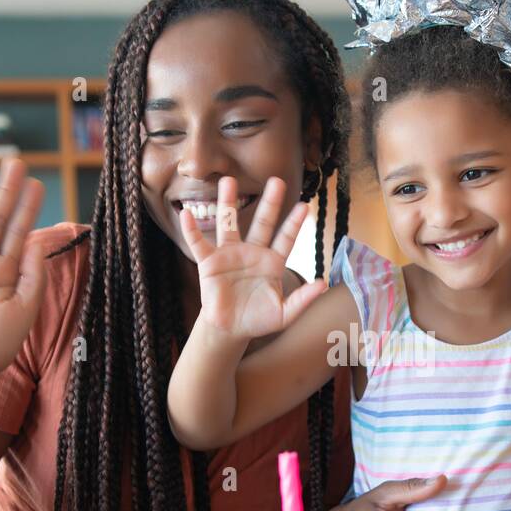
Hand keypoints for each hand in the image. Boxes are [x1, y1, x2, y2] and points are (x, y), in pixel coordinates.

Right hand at [179, 176, 323, 339]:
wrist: (231, 329)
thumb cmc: (259, 320)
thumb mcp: (285, 313)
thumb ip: (303, 299)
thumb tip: (323, 283)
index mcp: (272, 262)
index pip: (286, 238)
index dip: (294, 223)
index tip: (304, 206)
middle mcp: (252, 252)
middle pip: (262, 222)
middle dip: (270, 203)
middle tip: (277, 180)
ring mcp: (230, 255)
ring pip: (229, 223)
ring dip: (228, 203)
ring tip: (228, 181)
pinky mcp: (209, 263)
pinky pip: (199, 243)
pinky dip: (191, 229)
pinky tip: (187, 213)